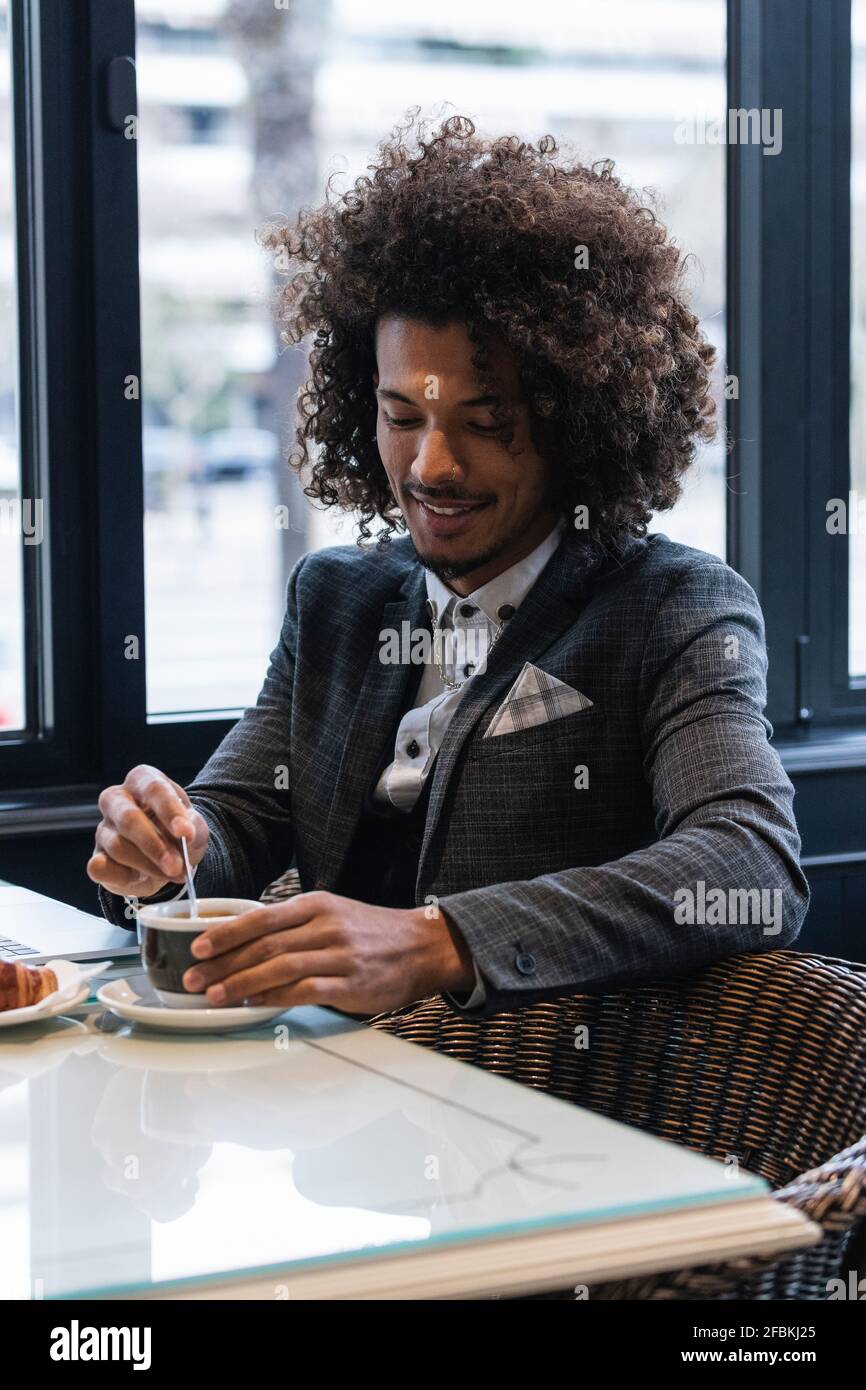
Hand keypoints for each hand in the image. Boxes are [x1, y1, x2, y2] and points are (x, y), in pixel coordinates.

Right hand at [87, 764, 208, 897]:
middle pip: (128, 819)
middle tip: (177, 866)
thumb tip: (187, 833)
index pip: (153, 789)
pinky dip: (123, 877)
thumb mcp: (195, 826)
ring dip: (148, 866)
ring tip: (173, 874)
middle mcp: (116, 799)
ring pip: (118, 847)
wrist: (165, 859)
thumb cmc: (178, 834)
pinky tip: (141, 878)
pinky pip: (100, 868)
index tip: (186, 833)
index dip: (170, 811)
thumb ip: (194, 826)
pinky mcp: (95, 856)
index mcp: (142, 780)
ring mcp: (103, 827)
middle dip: (154, 845)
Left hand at [181, 890, 475, 1013]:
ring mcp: (338, 955)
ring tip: (214, 996)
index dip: (226, 933)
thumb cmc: (371, 933)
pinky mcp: (350, 984)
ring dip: (241, 982)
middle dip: (223, 963)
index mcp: (316, 905)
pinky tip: (254, 1004)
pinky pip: (304, 990)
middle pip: (264, 944)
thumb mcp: (333, 913)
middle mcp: (325, 926)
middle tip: (193, 978)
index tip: (198, 946)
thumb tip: (246, 941)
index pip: (261, 917)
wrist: (422, 946)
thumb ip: (294, 925)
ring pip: (279, 967)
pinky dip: (274, 997)